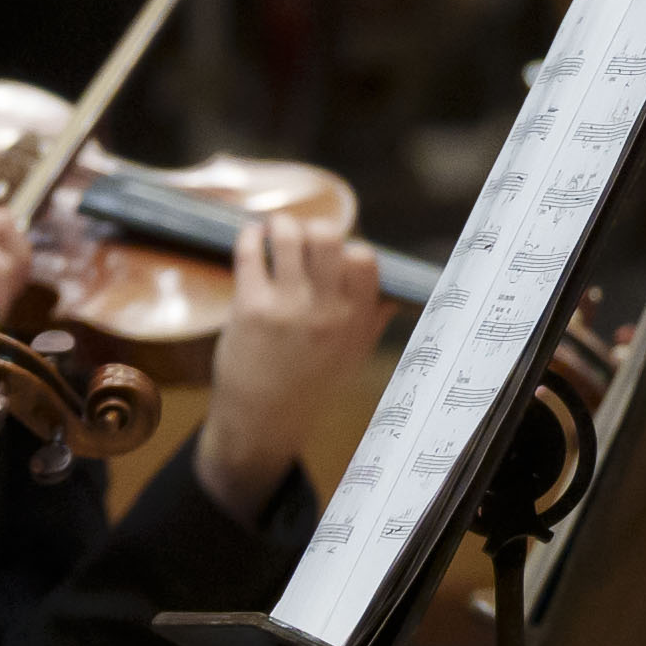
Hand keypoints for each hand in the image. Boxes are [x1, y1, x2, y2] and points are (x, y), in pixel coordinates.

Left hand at [194, 214, 395, 518]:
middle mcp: (326, 310)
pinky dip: (251, 236)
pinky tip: (253, 237)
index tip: (333, 255)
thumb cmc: (311, 385)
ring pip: (288, 236)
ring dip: (281, 225)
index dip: (348, 247)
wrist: (265, 419)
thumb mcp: (354, 355)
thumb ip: (373, 321)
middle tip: (303, 238)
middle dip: (315, 228)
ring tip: (276, 231)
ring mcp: (288, 307)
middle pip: (328, 236)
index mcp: (356, 318)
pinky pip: (252, 253)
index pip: (363, 257)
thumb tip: (394, 293)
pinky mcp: (251, 307)